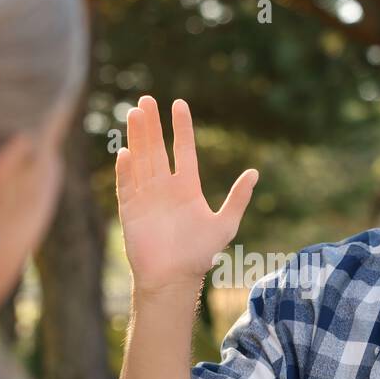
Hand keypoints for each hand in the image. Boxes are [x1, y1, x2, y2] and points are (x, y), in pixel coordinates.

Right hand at [115, 95, 257, 295]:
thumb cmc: (199, 255)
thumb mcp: (225, 224)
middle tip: (147, 99)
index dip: (180, 127)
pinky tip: (125, 151)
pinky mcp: (129, 210)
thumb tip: (254, 173)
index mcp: (186, 187)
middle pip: (156, 149)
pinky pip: (126, 184)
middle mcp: (164, 188)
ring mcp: (145, 197)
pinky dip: (125, 169)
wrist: (173, 279)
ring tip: (134, 112)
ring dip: (137, 137)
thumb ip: (238, 198)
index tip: (179, 104)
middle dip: (151, 124)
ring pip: (140, 159)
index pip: (182, 150)